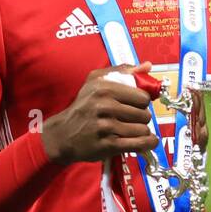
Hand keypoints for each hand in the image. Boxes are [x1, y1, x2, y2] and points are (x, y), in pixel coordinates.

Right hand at [41, 61, 161, 164]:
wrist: (63, 134)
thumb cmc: (82, 107)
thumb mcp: (95, 81)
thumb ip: (122, 71)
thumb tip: (147, 66)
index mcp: (104, 88)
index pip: (143, 97)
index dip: (141, 103)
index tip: (134, 106)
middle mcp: (105, 106)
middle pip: (145, 115)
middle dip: (140, 119)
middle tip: (129, 120)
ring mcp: (107, 127)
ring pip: (143, 130)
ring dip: (140, 132)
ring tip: (129, 130)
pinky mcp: (108, 145)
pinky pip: (140, 144)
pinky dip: (146, 144)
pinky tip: (144, 142)